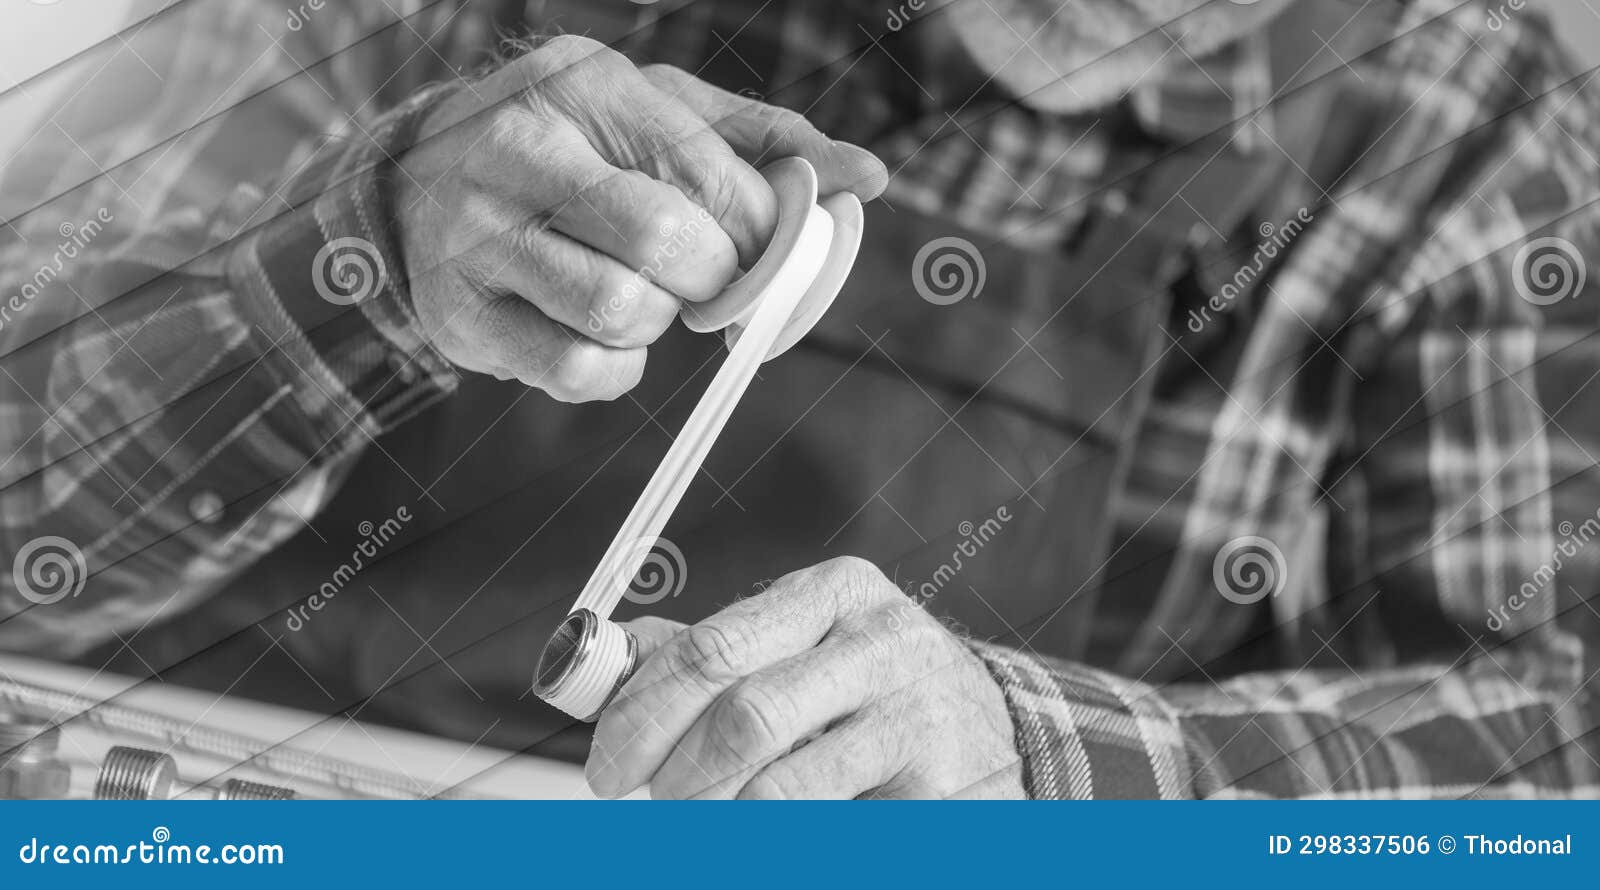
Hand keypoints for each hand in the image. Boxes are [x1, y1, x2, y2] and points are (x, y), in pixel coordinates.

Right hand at [393, 37, 886, 401]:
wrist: (418, 186)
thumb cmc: (574, 147)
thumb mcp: (659, 115)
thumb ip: (765, 144)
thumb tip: (869, 178)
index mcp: (580, 86)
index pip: (704, 171)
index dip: (761, 229)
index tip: (769, 248)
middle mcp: (515, 151)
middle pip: (665, 244)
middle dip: (714, 279)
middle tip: (706, 276)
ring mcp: (475, 238)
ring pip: (619, 312)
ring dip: (658, 322)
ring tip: (642, 292)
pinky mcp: (461, 318)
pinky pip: (576, 371)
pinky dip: (615, 369)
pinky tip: (602, 332)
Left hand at [585, 556, 1024, 798]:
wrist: (997, 735)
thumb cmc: (873, 689)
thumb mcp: (803, 645)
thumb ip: (712, 651)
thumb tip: (607, 666)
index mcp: (834, 593)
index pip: (711, 647)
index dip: (640, 715)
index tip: (606, 765)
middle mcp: (882, 643)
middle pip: (742, 718)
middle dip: (675, 778)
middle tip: (653, 805)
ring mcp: (916, 719)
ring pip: (780, 791)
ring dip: (719, 823)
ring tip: (708, 825)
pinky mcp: (937, 796)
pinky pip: (826, 832)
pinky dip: (774, 845)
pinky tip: (771, 837)